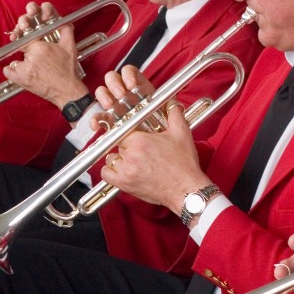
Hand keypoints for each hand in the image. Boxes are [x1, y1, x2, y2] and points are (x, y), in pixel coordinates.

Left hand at [3, 2, 87, 107]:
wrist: (68, 91)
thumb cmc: (68, 70)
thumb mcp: (70, 47)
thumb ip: (66, 30)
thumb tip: (63, 21)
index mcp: (41, 48)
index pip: (27, 37)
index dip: (31, 39)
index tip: (34, 44)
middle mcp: (31, 58)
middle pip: (22, 48)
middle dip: (28, 51)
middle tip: (37, 58)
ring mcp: (24, 70)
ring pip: (16, 59)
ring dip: (22, 61)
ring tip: (33, 66)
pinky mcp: (21, 80)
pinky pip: (8, 71)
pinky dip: (11, 70)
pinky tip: (19, 70)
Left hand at [98, 93, 204, 210]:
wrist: (187, 191)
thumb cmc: (184, 166)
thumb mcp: (182, 134)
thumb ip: (174, 114)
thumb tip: (172, 103)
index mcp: (140, 141)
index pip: (123, 129)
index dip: (130, 132)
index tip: (135, 136)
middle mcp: (131, 155)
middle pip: (118, 144)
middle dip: (128, 145)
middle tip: (141, 150)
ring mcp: (126, 171)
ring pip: (111, 158)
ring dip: (119, 158)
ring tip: (134, 160)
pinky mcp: (125, 184)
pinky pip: (106, 174)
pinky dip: (110, 171)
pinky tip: (122, 169)